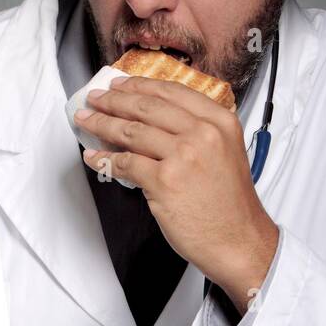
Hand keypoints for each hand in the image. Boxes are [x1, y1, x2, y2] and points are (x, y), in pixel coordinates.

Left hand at [73, 76, 278, 313]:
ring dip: (102, 124)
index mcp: (219, 122)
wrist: (238, 240)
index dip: (140, 85)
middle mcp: (202, 133)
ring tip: (86, 121)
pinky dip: (104, 159)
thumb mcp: (225, 153)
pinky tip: (93, 157)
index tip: (120, 84)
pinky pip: (125, 163)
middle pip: (147, 107)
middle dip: (114, 100)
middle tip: (95, 99)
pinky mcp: (164, 181)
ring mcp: (183, 156)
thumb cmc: (229, 205)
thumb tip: (152, 123)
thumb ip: (197, 133)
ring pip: (131, 131)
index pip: (172, 92)